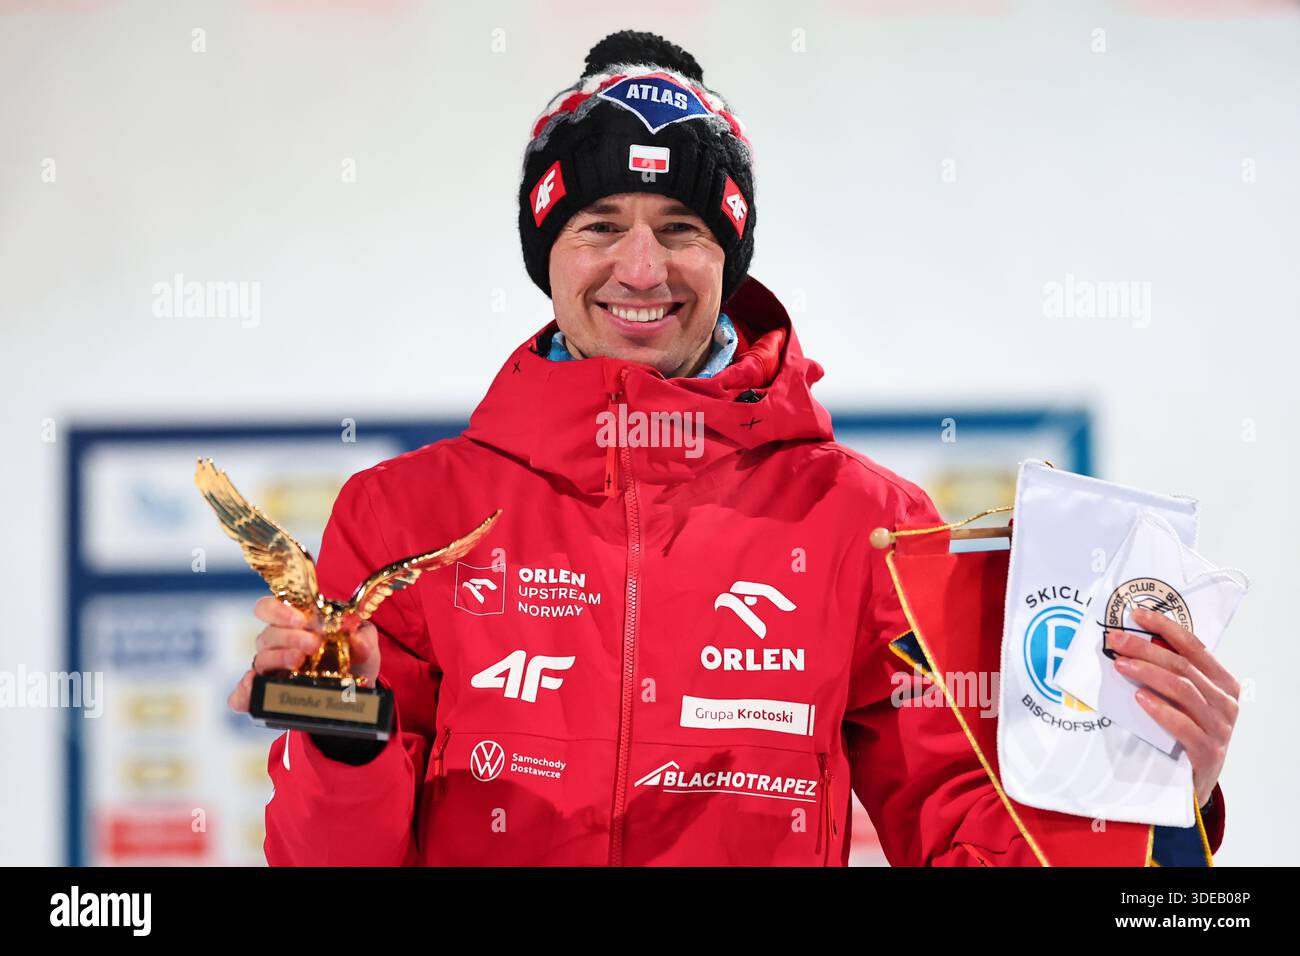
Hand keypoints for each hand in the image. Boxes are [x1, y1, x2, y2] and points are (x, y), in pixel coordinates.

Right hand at [226, 596, 381, 712]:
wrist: (358, 694)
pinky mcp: (269, 694)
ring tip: (299, 662)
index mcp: (296, 624)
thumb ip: (364, 638)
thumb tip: (357, 638)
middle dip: (289, 637)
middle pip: (267, 634)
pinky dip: (245, 692)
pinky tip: (253, 691)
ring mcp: (272, 669)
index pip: (269, 608)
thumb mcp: (365, 646)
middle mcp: (278, 643)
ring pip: (260, 659)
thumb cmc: (354, 660)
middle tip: (313, 644)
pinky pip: (245, 694)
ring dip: (278, 658)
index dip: (280, 611)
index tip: (302, 620)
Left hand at [1106, 606, 1239, 806]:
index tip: (1136, 614)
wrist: (1193, 784)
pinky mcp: (1208, 752)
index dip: (1165, 628)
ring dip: (1148, 674)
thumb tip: (1130, 643)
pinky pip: (1183, 726)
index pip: (1194, 647)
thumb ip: (1170, 675)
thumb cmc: (1186, 733)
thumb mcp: (1183, 701)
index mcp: (1223, 682)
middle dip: (1146, 649)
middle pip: (1182, 666)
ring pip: (1182, 690)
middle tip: (1116, 640)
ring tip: (1120, 665)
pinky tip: (1139, 699)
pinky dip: (1160, 709)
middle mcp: (1226, 702)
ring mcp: (1220, 727)